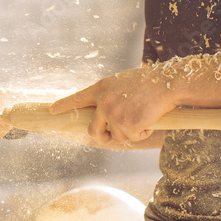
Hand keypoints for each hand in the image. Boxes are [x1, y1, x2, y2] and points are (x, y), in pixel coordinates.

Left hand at [50, 66, 176, 144]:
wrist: (168, 83)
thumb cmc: (151, 82)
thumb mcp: (123, 83)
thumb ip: (111, 95)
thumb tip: (106, 111)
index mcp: (102, 87)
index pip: (77, 98)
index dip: (63, 105)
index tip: (52, 110)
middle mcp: (103, 101)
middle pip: (92, 130)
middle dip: (102, 136)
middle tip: (110, 136)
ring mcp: (113, 113)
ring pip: (116, 136)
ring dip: (130, 133)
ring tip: (142, 118)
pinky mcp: (126, 124)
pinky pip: (132, 138)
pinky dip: (142, 133)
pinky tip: (149, 121)